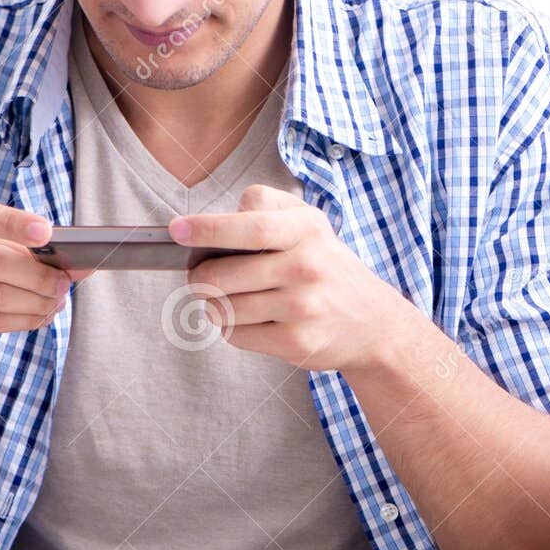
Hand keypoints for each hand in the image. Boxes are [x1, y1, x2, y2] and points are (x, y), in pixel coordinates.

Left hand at [170, 184, 413, 372]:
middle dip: (199, 277)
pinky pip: (238, 335)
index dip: (209, 229)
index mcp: (307, 230)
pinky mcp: (297, 343)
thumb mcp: (308, 223)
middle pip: (224, 274)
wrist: (373, 323)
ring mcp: (303, 308)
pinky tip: (250, 320)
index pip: (252, 226)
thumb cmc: (326, 266)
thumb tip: (218, 219)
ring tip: (226, 299)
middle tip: (198, 277)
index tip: (177, 230)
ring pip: (225, 308)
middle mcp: (307, 267)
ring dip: (213, 305)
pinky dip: (232, 329)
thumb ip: (265, 206)